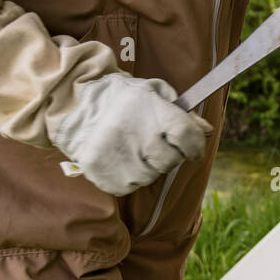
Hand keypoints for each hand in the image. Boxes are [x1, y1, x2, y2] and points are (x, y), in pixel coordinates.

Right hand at [50, 71, 212, 195]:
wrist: (74, 109)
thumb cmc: (120, 100)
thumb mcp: (152, 93)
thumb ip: (181, 112)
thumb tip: (205, 131)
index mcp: (150, 109)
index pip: (187, 136)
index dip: (196, 145)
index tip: (194, 149)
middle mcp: (135, 134)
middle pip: (171, 160)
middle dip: (170, 155)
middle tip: (156, 145)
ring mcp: (118, 157)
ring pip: (151, 176)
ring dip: (149, 167)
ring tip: (134, 150)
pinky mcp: (104, 176)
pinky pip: (130, 186)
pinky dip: (130, 177)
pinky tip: (121, 160)